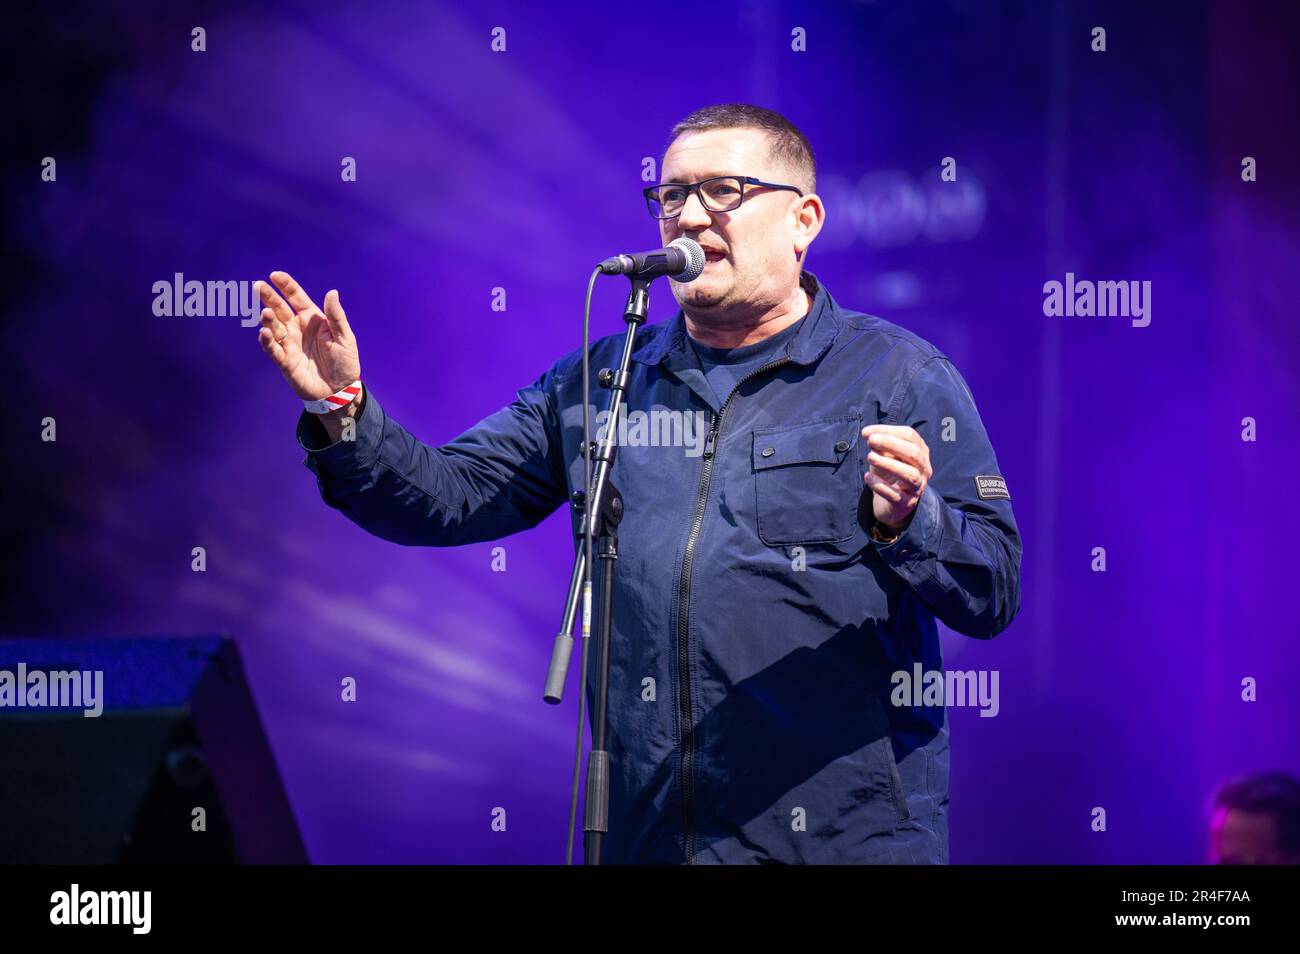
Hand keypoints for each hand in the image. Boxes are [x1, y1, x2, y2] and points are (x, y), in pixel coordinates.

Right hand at [256, 271, 359, 401]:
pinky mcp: (284, 361)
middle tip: (258, 286)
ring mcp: (289, 344)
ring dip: (268, 320)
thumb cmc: (344, 362)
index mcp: (312, 319)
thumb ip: (336, 316)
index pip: (296, 298)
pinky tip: (264, 333)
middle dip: (269, 297)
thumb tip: (332, 292)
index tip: (274, 275)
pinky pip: (272, 349)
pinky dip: (267, 341)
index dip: (286, 286)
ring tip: (266, 313)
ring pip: (273, 327)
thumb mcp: (345, 337)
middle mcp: (297, 328)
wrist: (340, 390)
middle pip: (280, 309)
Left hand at [861, 424, 931, 529]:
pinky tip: (867, 477)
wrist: (891, 504)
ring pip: (910, 475)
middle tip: (871, 441)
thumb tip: (868, 434)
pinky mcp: (906, 503)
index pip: (910, 436)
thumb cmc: (889, 474)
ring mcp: (917, 487)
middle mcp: (924, 469)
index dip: (889, 431)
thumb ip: (879, 445)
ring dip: (889, 464)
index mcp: (921, 452)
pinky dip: (881, 485)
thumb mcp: (884, 456)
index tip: (867, 432)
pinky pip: (896, 495)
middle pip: (914, 453)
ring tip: (870, 457)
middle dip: (891, 444)